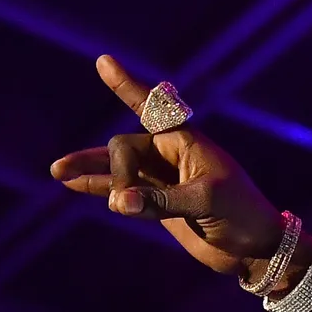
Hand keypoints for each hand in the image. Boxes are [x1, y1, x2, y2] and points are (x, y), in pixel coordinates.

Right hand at [49, 55, 281, 275]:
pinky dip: (96, 188)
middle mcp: (168, 155)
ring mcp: (160, 179)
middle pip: (123, 149)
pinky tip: (71, 184)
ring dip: (88, 170)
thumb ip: (161, 201)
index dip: (126, 86)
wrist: (254, 248)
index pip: (152, 107)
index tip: (104, 62)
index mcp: (186, 141)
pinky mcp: (155, 204)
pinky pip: (119, 191)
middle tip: (127, 201)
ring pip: (115, 169)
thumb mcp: (207, 201)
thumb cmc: (243, 214)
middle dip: (118, 173)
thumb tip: (118, 203)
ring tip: (57, 172)